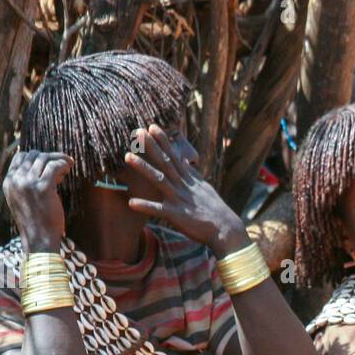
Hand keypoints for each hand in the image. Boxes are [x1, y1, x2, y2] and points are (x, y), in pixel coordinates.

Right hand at [3, 150, 72, 253]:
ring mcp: (28, 183)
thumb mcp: (23, 199)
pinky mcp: (43, 188)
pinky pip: (54, 166)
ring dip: (59, 159)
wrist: (39, 239)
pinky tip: (68, 169)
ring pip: (45, 159)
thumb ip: (26, 183)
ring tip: (67, 166)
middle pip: (33, 155)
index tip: (48, 163)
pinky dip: (63, 164)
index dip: (36, 156)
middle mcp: (16, 180)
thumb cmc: (36, 221)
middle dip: (49, 156)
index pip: (20, 157)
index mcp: (8, 183)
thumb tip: (44, 166)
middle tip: (61, 164)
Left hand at [124, 124, 243, 253]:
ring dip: (144, 168)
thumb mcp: (204, 188)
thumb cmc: (215, 210)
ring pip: (159, 180)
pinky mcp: (177, 216)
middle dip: (151, 146)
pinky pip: (158, 210)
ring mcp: (179, 199)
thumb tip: (185, 163)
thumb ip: (192, 175)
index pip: (174, 156)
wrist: (226, 228)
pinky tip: (131, 202)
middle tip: (138, 131)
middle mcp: (183, 185)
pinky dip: (145, 206)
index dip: (163, 141)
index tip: (152, 126)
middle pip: (165, 162)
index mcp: (188, 180)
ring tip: (128, 156)